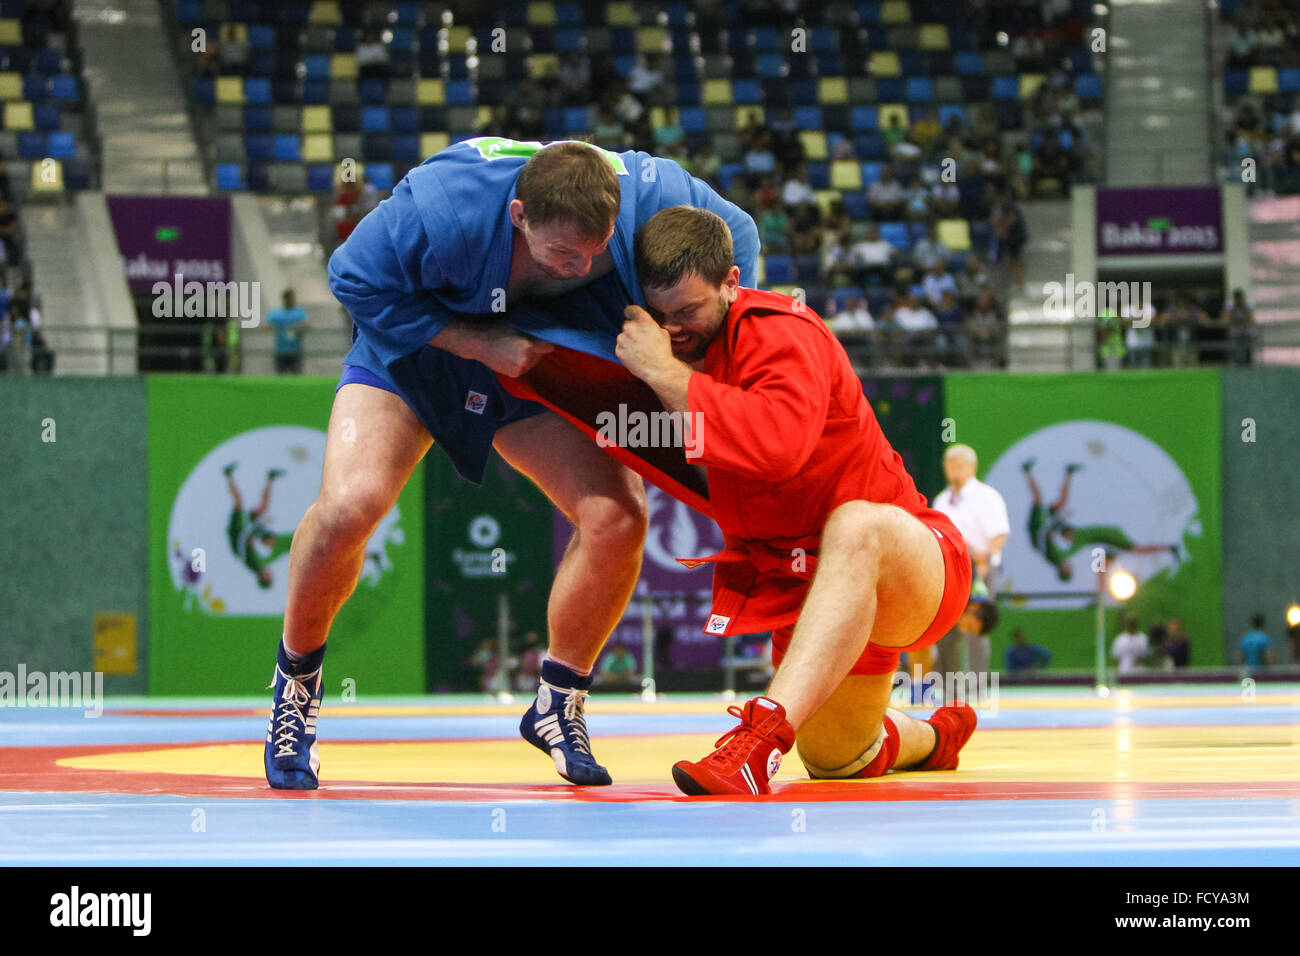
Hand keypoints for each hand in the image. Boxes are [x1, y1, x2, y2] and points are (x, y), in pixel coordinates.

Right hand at [437, 320, 553, 376]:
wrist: (479, 343)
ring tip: (514, 350)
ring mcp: (521, 368)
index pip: (549, 346)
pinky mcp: (515, 374)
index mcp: (528, 345)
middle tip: (523, 342)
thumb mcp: (517, 325)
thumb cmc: (498, 329)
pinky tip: (510, 357)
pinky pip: (525, 368)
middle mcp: (526, 358)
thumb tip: (549, 328)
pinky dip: (521, 364)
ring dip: (529, 357)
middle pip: (541, 355)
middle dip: (536, 349)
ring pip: (533, 362)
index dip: (547, 342)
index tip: (544, 340)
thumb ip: (533, 330)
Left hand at [616, 305, 676, 383]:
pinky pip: (620, 347)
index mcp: (642, 320)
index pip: (630, 309)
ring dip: (628, 341)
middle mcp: (630, 327)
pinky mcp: (618, 350)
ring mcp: (622, 339)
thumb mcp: (662, 332)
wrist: (658, 369)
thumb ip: (650, 325)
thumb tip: (646, 324)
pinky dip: (625, 351)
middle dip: (632, 330)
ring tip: (639, 350)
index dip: (631, 313)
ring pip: (623, 337)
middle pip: (627, 324)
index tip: (631, 316)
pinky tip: (635, 356)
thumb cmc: (663, 350)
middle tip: (641, 339)